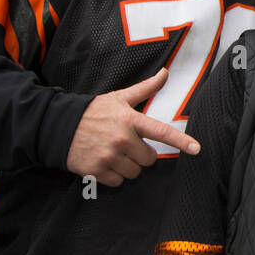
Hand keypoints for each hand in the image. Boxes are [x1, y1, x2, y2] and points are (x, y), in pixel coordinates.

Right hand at [65, 68, 199, 186]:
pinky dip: (114, 176)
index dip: (180, 141)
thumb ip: (145, 88)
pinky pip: (118, 181)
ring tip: (114, 152)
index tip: (196, 149)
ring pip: (135, 172)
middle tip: (126, 144)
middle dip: (141, 154)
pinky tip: (104, 162)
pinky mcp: (96, 170)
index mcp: (130, 120)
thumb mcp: (119, 98)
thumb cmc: (93, 112)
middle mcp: (121, 139)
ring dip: (128, 166)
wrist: (58, 126)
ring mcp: (108, 156)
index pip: (161, 132)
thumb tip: (165, 73)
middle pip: (149, 159)